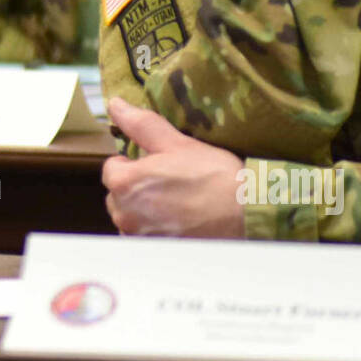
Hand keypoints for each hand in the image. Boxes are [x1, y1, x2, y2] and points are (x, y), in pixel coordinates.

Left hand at [102, 97, 244, 237]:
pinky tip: (182, 221)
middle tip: (171, 181)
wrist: (247, 214)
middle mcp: (125, 214)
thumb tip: (116, 106)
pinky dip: (158, 229)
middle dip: (138, 186)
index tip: (159, 163)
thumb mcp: (176, 142)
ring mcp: (140, 238)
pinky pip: (146, 237)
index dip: (136, 162)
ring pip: (132, 216)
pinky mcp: (156, 254)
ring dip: (147, 209)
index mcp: (124, 184)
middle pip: (119, 194)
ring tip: (179, 201)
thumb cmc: (213, 176)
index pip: (113, 167)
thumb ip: (140, 124)